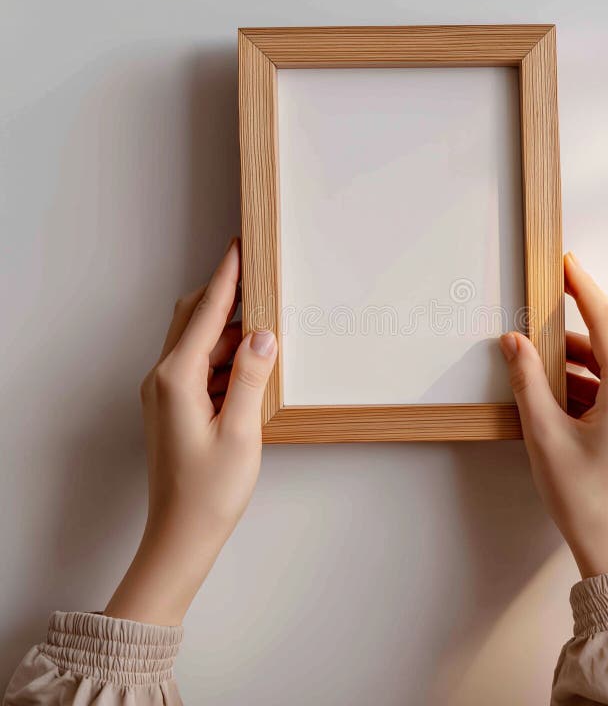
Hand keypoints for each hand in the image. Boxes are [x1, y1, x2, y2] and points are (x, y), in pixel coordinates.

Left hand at [105, 238, 276, 624]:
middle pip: (194, 320)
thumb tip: (263, 334)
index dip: (225, 278)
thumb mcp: (241, 431)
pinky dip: (226, 361)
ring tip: (267, 332)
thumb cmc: (210, 491)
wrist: (181, 536)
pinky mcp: (174, 406)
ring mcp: (166, 393)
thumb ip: (252, 376)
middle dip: (227, 298)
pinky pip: (201, 367)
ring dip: (231, 335)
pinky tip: (252, 368)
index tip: (238, 248)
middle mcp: (163, 378)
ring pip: (200, 344)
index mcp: (176, 378)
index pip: (205, 313)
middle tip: (259, 280)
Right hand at [499, 252, 607, 577]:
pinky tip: (556, 400)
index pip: (607, 322)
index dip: (584, 288)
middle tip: (530, 333)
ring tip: (535, 374)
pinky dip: (585, 387)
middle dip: (566, 337)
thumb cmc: (583, 498)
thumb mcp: (544, 434)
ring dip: (573, 366)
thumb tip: (513, 342)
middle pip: (606, 346)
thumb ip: (526, 381)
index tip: (568, 264)